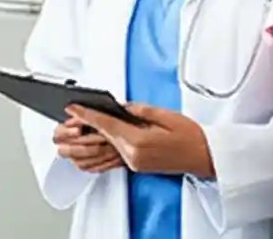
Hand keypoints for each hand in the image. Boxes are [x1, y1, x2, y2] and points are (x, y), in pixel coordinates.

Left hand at [65, 104, 213, 177]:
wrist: (205, 156)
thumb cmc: (190, 136)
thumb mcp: (165, 114)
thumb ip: (138, 110)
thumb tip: (119, 107)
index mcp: (139, 141)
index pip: (106, 125)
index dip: (86, 115)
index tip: (72, 108)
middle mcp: (133, 155)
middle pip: (101, 139)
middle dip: (82, 129)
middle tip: (67, 119)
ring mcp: (134, 163)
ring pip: (105, 149)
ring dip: (87, 141)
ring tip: (71, 133)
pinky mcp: (136, 166)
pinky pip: (113, 156)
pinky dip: (101, 150)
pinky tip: (92, 145)